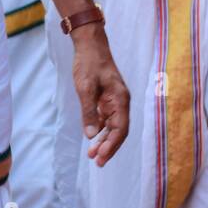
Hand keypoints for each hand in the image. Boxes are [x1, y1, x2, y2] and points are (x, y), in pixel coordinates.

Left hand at [71, 25, 129, 165]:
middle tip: (97, 162)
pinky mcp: (106, 99)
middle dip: (109, 147)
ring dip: (103, 140)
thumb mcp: (86, 88)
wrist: (90, 45)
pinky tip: (92, 137)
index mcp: (121, 99)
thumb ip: (89, 112)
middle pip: (118, 130)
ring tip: (92, 154)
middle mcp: (121, 101)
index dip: (112, 145)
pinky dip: (100, 130)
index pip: (120, 128)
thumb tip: (91, 135)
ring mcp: (114, 101)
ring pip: (112, 126)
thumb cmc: (89, 63)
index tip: (101, 158)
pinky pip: (106, 119)